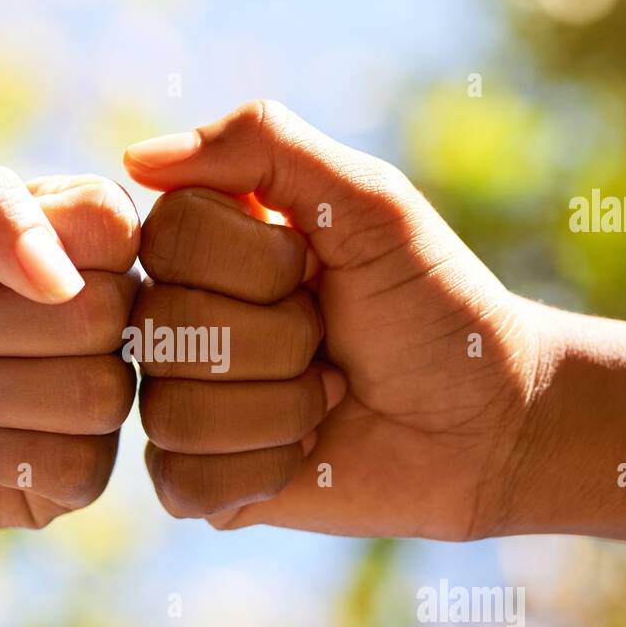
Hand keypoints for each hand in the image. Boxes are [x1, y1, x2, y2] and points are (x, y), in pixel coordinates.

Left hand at [0, 168, 139, 537]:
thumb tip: (65, 283)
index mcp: (62, 240)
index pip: (116, 223)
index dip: (50, 247)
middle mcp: (89, 317)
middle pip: (118, 311)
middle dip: (8, 325)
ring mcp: (82, 399)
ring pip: (106, 394)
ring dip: (5, 392)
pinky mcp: (67, 477)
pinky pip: (85, 468)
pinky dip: (11, 456)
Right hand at [124, 101, 543, 539]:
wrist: (489, 420)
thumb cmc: (434, 303)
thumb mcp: (368, 200)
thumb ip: (263, 144)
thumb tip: (136, 157)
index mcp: (204, 247)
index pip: (167, 237)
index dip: (258, 264)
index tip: (316, 271)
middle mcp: (176, 320)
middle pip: (164, 327)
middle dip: (279, 340)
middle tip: (330, 341)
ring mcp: (182, 402)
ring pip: (173, 412)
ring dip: (280, 408)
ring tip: (325, 397)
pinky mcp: (199, 482)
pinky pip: (184, 480)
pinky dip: (264, 468)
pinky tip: (304, 452)